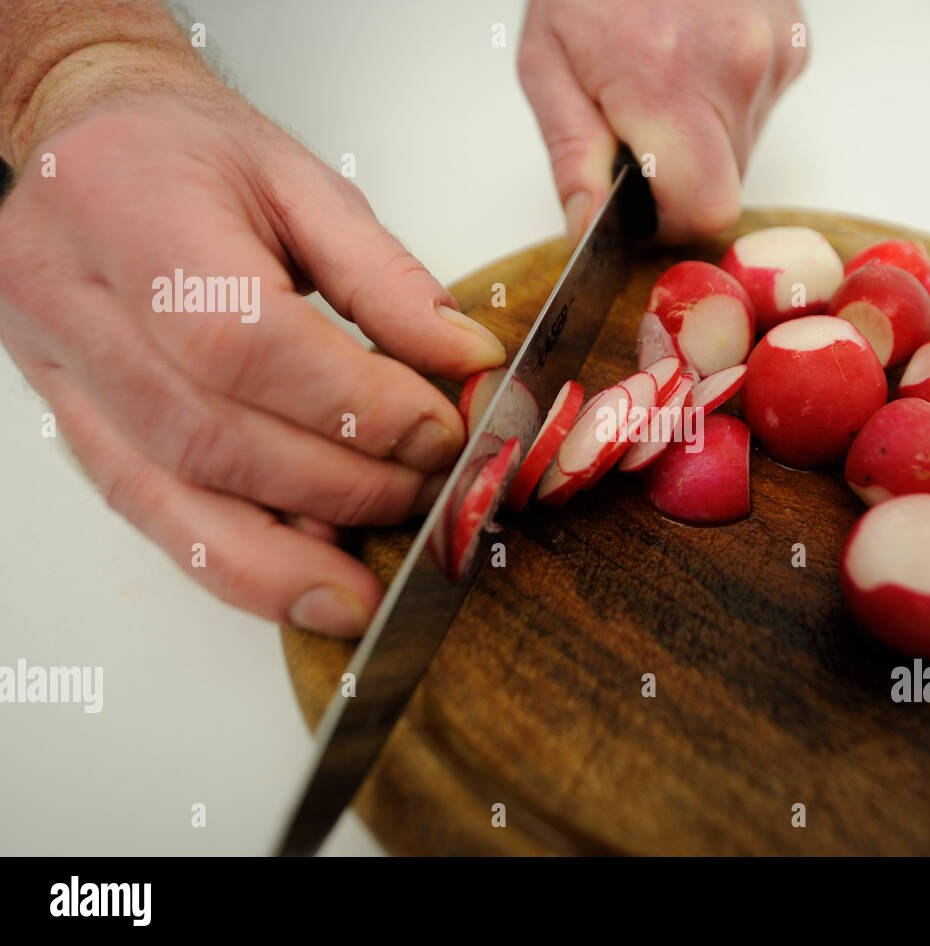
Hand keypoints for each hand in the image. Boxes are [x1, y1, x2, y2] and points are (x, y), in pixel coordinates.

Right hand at [0, 74, 505, 636]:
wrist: (88, 147)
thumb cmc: (187, 152)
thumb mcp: (302, 182)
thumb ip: (387, 279)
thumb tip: (466, 362)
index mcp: (130, 210)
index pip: (239, 338)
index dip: (350, 404)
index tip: (437, 430)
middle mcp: (73, 300)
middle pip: (210, 433)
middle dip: (339, 485)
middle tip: (427, 491)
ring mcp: (61, 371)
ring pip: (167, 496)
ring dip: (283, 556)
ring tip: (368, 586)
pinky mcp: (75, 422)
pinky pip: (148, 513)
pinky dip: (232, 560)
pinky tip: (303, 578)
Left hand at [518, 0, 807, 242]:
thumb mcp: (548, 66)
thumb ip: (572, 159)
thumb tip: (587, 231)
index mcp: (670, 83)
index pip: (706, 209)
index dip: (672, 220)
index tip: (643, 203)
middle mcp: (737, 68)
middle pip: (726, 184)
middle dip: (682, 176)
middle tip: (641, 127)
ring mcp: (776, 50)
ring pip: (746, 147)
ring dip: (706, 136)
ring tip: (666, 79)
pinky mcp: (794, 40)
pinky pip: (762, 105)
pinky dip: (728, 100)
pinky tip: (695, 59)